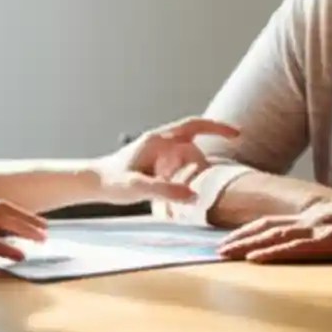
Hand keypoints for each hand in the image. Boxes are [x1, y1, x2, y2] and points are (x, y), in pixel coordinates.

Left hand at [91, 116, 239, 204]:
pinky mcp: (159, 165)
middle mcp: (163, 143)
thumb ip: (165, 191)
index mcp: (159, 140)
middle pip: (195, 152)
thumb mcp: (137, 188)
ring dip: (187, 183)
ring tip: (174, 206)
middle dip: (198, 173)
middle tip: (194, 194)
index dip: (217, 127)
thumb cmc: (112, 182)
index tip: (238, 134)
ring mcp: (161, 153)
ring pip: (188, 165)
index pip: (195, 126)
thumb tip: (194, 195)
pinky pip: (179, 173)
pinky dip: (180, 187)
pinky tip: (169, 206)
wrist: (94, 183)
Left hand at [217, 198, 331, 262]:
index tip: (230, 239)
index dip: (250, 230)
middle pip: (268, 226)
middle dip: (240, 237)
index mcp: (318, 214)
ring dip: (247, 245)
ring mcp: (322, 227)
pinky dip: (273, 253)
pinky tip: (256, 259)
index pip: (276, 221)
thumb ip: (331, 231)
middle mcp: (314, 217)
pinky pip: (296, 248)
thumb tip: (319, 239)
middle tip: (217, 249)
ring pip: (275, 235)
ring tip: (225, 253)